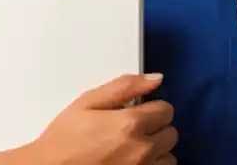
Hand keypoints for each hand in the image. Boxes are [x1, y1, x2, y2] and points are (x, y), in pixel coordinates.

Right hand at [22, 73, 177, 164]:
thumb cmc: (65, 138)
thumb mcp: (88, 102)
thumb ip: (124, 87)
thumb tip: (155, 79)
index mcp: (131, 123)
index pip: (165, 110)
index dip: (152, 108)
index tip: (138, 111)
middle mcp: (143, 148)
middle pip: (171, 133)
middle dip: (155, 128)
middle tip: (133, 130)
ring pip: (169, 156)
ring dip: (157, 150)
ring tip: (134, 148)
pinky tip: (134, 161)